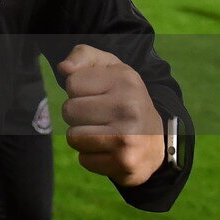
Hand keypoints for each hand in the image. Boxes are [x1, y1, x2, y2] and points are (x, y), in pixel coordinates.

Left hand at [57, 44, 164, 186]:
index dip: (78, 89)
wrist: (156, 139)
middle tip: (101, 115)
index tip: (98, 93)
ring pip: (73, 137)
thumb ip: (82, 56)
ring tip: (104, 132)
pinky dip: (92, 156)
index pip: (72, 83)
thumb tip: (63, 68)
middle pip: (69, 111)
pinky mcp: (125, 163)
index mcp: (125, 80)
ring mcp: (128, 138)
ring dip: (82, 137)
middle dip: (78, 114)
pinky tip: (110, 149)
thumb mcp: (108, 67)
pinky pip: (84, 159)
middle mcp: (129, 108)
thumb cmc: (122, 96)